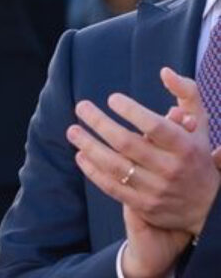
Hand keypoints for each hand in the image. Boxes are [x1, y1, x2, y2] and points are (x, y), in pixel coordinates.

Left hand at [68, 70, 220, 255]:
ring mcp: (154, 189)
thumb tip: (164, 72)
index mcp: (185, 146)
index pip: (155, 126)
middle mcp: (170, 168)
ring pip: (115, 166)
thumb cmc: (196, 155)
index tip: (112, 99)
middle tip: (81, 107)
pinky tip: (81, 155)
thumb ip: (187, 94)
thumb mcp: (200, 123)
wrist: (204, 206)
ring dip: (90, 147)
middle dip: (100, 124)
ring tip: (73, 131)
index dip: (132, 111)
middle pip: (128, 144)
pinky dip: (93, 171)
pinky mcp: (142, 205)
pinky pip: (111, 187)